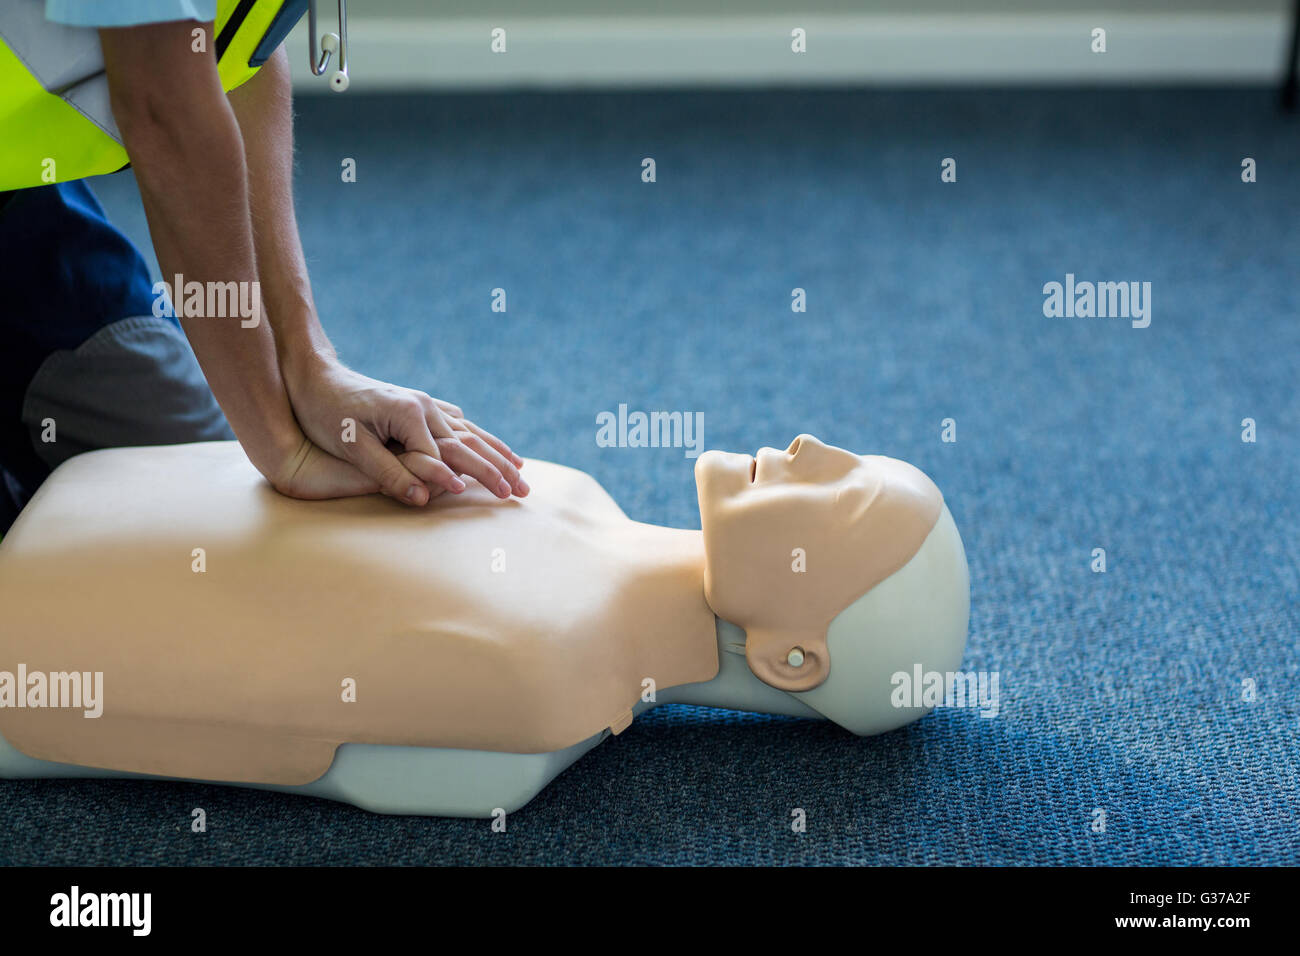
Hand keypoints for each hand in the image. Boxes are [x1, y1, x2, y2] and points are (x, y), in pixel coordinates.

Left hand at [282, 355, 527, 504]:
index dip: (468, 478)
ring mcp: (424, 403)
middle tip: (523, 491)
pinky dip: (478, 436)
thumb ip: (389, 473)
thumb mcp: (352, 447)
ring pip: (470, 433)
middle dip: (499, 468)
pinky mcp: (418, 404)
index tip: (497, 496)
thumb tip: (422, 498)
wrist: (314, 377)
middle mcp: (425, 406)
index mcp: (411, 414)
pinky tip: (490, 443)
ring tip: (522, 468)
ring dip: (497, 452)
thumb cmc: (328, 413)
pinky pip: (457, 423)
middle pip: (470, 444)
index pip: (445, 456)